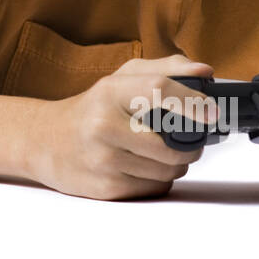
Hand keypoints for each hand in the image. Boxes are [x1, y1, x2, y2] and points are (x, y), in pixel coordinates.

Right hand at [26, 55, 219, 199]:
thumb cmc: (91, 109)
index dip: (192, 101)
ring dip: (175, 165)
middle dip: (189, 146)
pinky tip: (141, 167)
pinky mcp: (105, 188)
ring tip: (160, 153)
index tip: (213, 112)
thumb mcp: (120, 79)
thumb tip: (204, 72)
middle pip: (170, 144)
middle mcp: (103, 125)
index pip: (159, 90)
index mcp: (110, 92)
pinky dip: (157, 179)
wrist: (45, 141)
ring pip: (166, 170)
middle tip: (188, 140)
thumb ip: (164, 70)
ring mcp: (104, 160)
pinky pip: (153, 188)